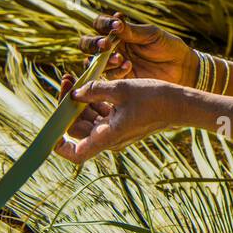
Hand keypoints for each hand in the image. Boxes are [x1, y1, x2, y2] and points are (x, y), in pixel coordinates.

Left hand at [54, 75, 178, 163]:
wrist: (180, 104)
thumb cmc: (154, 99)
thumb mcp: (120, 89)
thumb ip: (94, 90)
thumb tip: (75, 93)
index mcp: (108, 136)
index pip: (76, 153)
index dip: (60, 146)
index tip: (53, 129)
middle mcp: (110, 138)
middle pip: (78, 130)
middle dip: (69, 108)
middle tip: (67, 82)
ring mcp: (116, 131)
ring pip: (89, 120)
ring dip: (81, 102)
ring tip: (78, 78)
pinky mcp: (123, 122)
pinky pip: (102, 115)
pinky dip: (95, 101)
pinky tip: (94, 83)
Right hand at [78, 12, 196, 84]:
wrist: (182, 68)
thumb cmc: (167, 47)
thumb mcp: (151, 35)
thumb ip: (132, 31)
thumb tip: (115, 22)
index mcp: (118, 33)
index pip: (99, 25)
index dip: (102, 24)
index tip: (115, 25)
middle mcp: (112, 47)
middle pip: (87, 44)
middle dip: (93, 44)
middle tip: (106, 45)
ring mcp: (114, 64)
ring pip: (94, 62)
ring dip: (104, 59)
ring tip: (120, 58)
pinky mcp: (119, 80)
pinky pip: (108, 76)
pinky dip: (115, 71)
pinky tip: (128, 66)